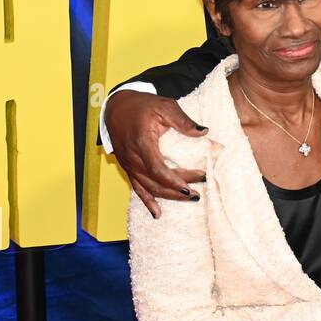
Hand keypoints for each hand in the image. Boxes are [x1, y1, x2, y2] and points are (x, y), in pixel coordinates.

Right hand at [107, 89, 208, 217]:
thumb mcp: (164, 106)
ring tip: (190, 199)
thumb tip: (204, 131)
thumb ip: (183, 120)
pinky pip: (137, 188)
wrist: (116, 108)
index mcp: (142, 142)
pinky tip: (157, 214)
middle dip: (178, 189)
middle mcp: (132, 158)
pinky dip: (148, 201)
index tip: (190, 187)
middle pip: (155, 181)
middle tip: (198, 192)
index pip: (157, 168)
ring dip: (168, 196)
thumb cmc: (142, 106)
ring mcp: (128, 165)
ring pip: (148, 187)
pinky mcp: (128, 168)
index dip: (173, 181)